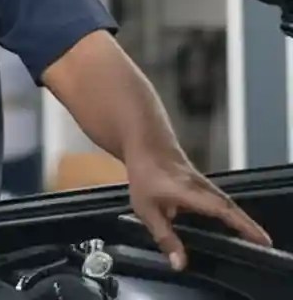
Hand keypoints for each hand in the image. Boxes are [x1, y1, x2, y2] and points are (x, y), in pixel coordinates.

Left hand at [126, 152, 271, 269]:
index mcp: (191, 193)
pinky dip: (227, 213)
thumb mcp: (147, 209)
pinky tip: (227, 227)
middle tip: (263, 244)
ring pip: (225, 203)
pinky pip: (219, 200)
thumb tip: (180, 264)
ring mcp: (204, 184)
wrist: (145, 143)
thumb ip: (164, 236)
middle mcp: (203, 188)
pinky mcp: (201, 184)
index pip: (223, 209)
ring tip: (251, 240)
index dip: (243, 225)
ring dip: (239, 220)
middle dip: (248, 226)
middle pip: (230, 207)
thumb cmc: (144, 175)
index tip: (262, 240)